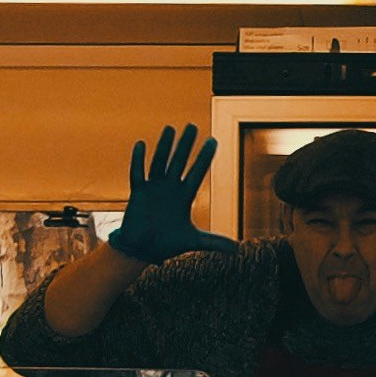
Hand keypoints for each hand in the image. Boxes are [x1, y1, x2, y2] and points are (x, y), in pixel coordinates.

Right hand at [109, 125, 218, 263]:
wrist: (142, 251)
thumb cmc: (167, 244)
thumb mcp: (193, 241)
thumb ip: (214, 241)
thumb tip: (237, 248)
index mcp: (184, 197)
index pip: (197, 172)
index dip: (205, 157)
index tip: (213, 140)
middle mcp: (170, 188)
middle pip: (179, 161)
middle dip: (186, 145)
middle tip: (192, 126)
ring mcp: (154, 189)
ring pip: (160, 162)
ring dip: (164, 146)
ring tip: (170, 128)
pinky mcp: (138, 193)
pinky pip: (138, 174)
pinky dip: (139, 160)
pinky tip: (141, 145)